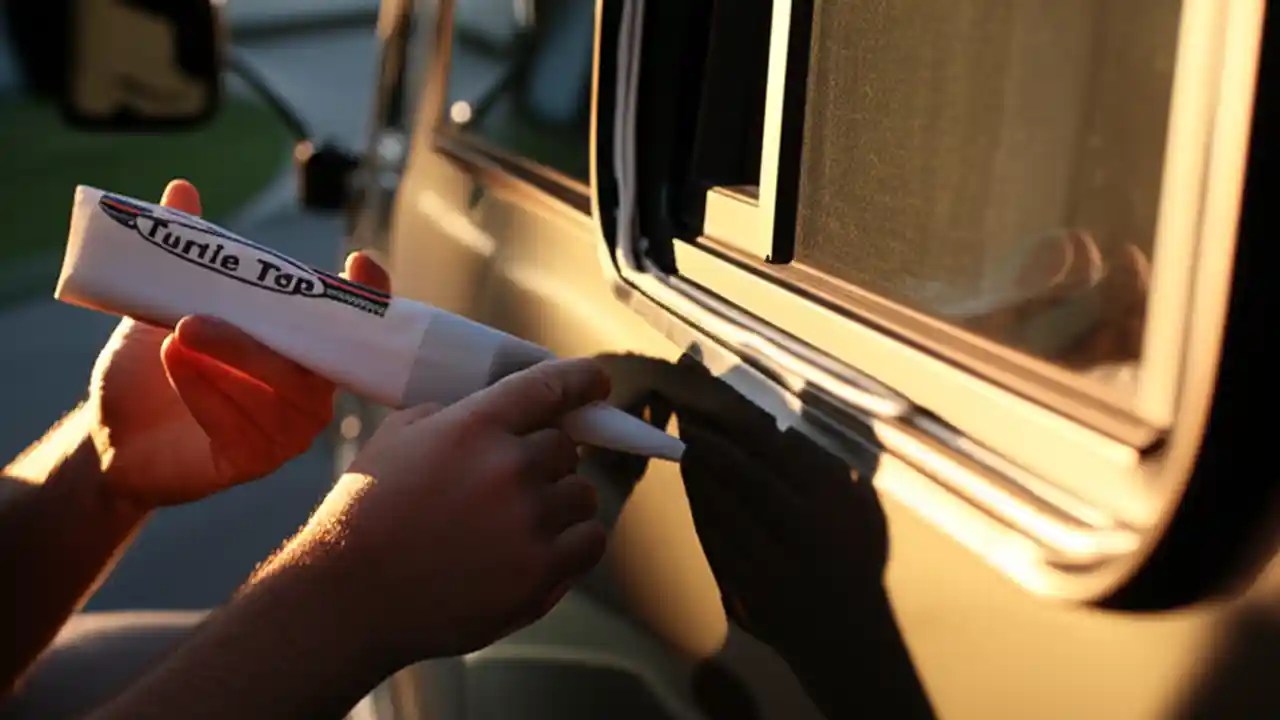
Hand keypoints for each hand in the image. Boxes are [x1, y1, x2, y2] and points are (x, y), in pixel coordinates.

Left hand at [86, 179, 390, 507]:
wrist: (113, 433)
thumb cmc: (153, 368)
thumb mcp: (165, 303)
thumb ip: (184, 254)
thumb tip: (180, 189)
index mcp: (303, 343)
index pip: (355, 320)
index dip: (370, 295)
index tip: (360, 263)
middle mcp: (310, 386)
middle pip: (312, 362)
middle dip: (255, 340)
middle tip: (193, 317)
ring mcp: (289, 428)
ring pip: (280, 396)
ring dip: (225, 365)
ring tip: (173, 342)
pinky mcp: (258, 460)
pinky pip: (247, 430)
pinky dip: (210, 399)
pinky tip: (177, 376)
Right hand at [294, 359, 610, 661]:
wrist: (350, 597)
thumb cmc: (365, 512)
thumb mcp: (398, 436)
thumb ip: (454, 414)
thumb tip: (502, 414)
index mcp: (475, 426)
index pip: (550, 386)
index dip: (582, 380)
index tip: (596, 382)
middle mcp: (511, 469)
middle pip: (565, 447)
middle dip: (545, 458)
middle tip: (514, 479)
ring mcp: (530, 524)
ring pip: (582, 494)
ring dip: (561, 500)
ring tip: (523, 517)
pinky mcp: (541, 575)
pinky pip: (590, 541)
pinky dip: (574, 540)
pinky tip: (544, 545)